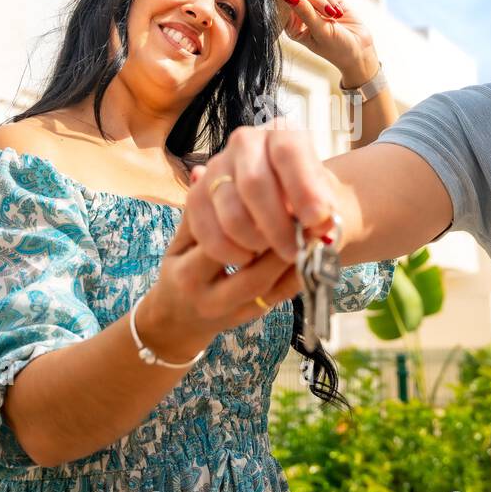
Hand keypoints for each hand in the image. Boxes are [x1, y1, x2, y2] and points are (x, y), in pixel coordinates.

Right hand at [136, 207, 302, 357]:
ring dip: (293, 257)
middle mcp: (209, 299)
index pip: (218, 244)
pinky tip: (313, 252)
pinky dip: (298, 274)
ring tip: (311, 229)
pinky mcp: (251, 318)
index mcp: (186, 273)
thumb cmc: (180, 268)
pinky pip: (279, 297)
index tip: (271, 195)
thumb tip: (202, 172)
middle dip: (278, 243)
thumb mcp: (180, 240)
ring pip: (268, 286)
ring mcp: (232, 313)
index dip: (248, 221)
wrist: (177, 319)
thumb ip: (194, 209)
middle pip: (249, 272)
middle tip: (302, 213)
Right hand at [184, 122, 339, 266]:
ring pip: (230, 211)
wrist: (286, 210)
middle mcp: (246, 141)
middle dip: (278, 226)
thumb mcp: (327, 205)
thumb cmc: (310, 204)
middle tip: (295, 253)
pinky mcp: (197, 195)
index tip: (318, 221)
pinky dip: (228, 251)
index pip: (288, 151)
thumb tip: (321, 226)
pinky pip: (205, 229)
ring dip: (255, 242)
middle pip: (254, 183)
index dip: (303, 188)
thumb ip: (326, 214)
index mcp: (283, 133)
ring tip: (272, 253)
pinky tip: (248, 258)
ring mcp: (217, 166)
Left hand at [284, 0, 379, 86]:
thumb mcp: (321, 32)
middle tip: (331, 14)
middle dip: (318, 1)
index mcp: (293, 28)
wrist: (360, 49)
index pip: (285, 5)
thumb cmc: (337, 48)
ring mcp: (314, 5)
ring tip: (337, 14)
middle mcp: (300, 15)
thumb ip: (306, 13)